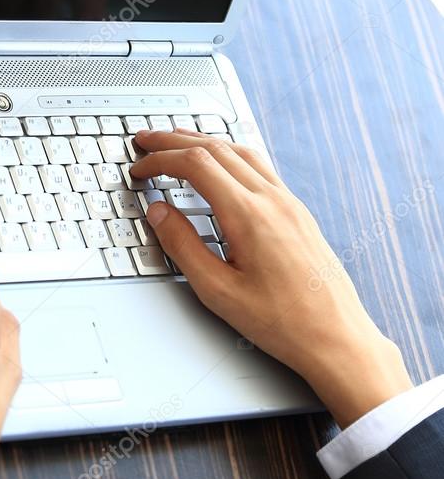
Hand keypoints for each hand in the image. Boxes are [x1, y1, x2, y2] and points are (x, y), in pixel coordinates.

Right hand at [131, 130, 412, 427]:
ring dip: (204, 141)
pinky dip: (230, 154)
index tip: (140, 168)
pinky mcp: (297, 211)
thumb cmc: (284, 323)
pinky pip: (259, 166)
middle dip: (175, 141)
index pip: (196, 164)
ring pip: (240, 151)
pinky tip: (222, 162)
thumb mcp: (219, 292)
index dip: (161, 160)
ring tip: (178, 141)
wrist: (338, 338)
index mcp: (249, 215)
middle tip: (146, 140)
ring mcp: (288, 202)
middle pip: (216, 149)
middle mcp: (271, 199)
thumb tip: (158, 212)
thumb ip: (183, 246)